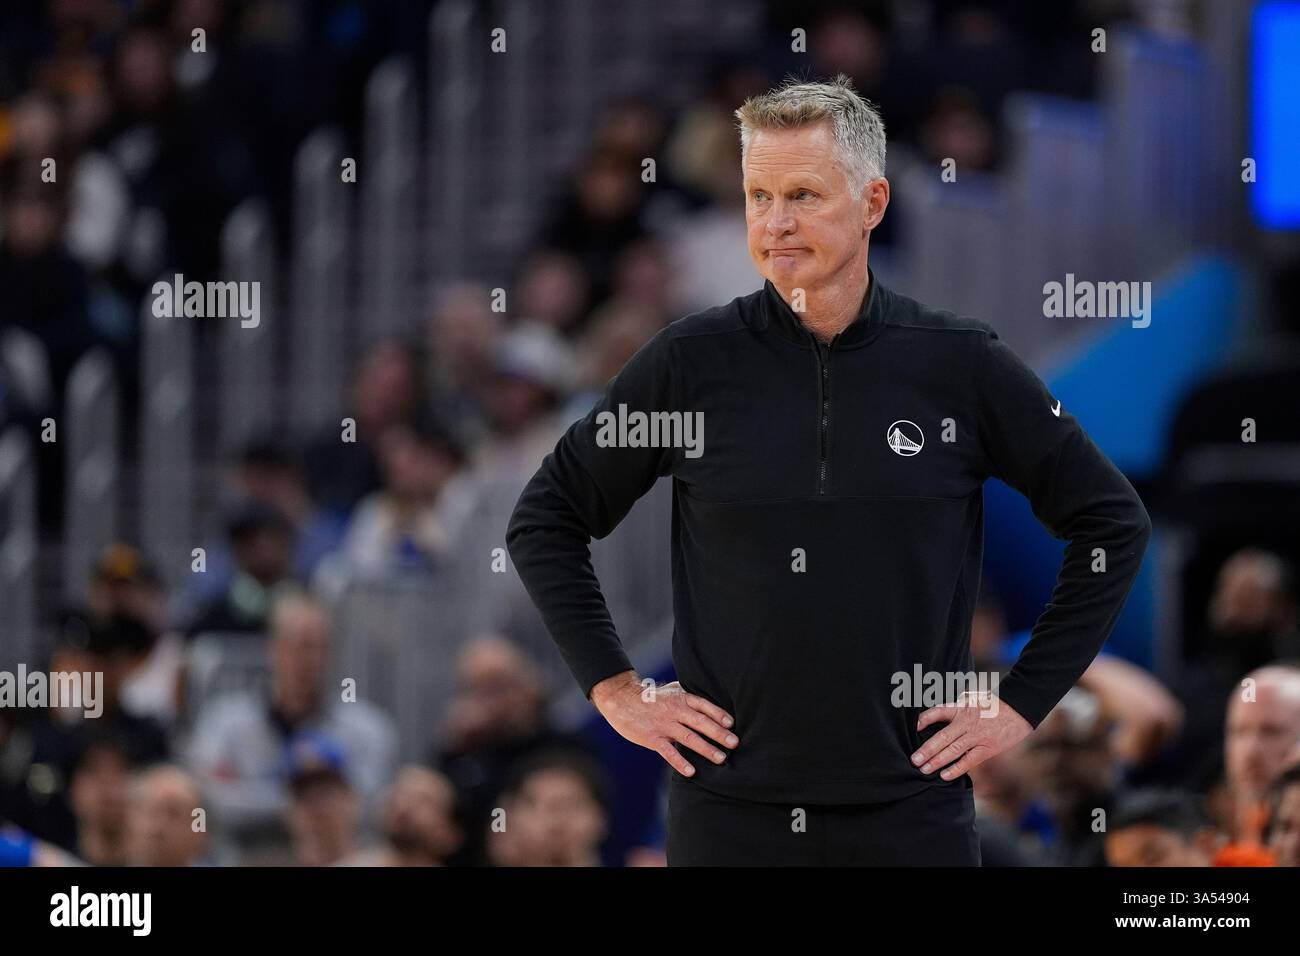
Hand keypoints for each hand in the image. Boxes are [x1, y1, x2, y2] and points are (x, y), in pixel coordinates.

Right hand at [590, 671, 738, 776]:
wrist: (620, 699)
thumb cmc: (650, 697)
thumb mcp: (671, 689)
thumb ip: (689, 694)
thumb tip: (711, 695)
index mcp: (681, 697)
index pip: (703, 705)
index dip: (718, 714)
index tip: (732, 724)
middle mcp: (674, 710)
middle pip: (700, 722)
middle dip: (718, 733)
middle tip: (735, 743)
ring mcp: (663, 725)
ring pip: (688, 738)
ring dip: (706, 748)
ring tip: (721, 759)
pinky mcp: (652, 738)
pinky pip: (668, 752)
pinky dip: (680, 762)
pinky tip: (692, 772)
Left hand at [910, 692, 1031, 780]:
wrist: (1020, 709)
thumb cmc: (993, 704)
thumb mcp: (973, 698)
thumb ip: (957, 705)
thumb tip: (939, 711)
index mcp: (961, 707)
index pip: (938, 712)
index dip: (924, 719)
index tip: (914, 727)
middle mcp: (967, 722)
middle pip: (943, 736)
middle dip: (927, 749)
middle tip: (914, 759)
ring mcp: (978, 736)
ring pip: (954, 750)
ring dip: (937, 761)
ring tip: (924, 769)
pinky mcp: (988, 748)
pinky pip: (969, 760)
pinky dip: (957, 769)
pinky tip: (945, 776)